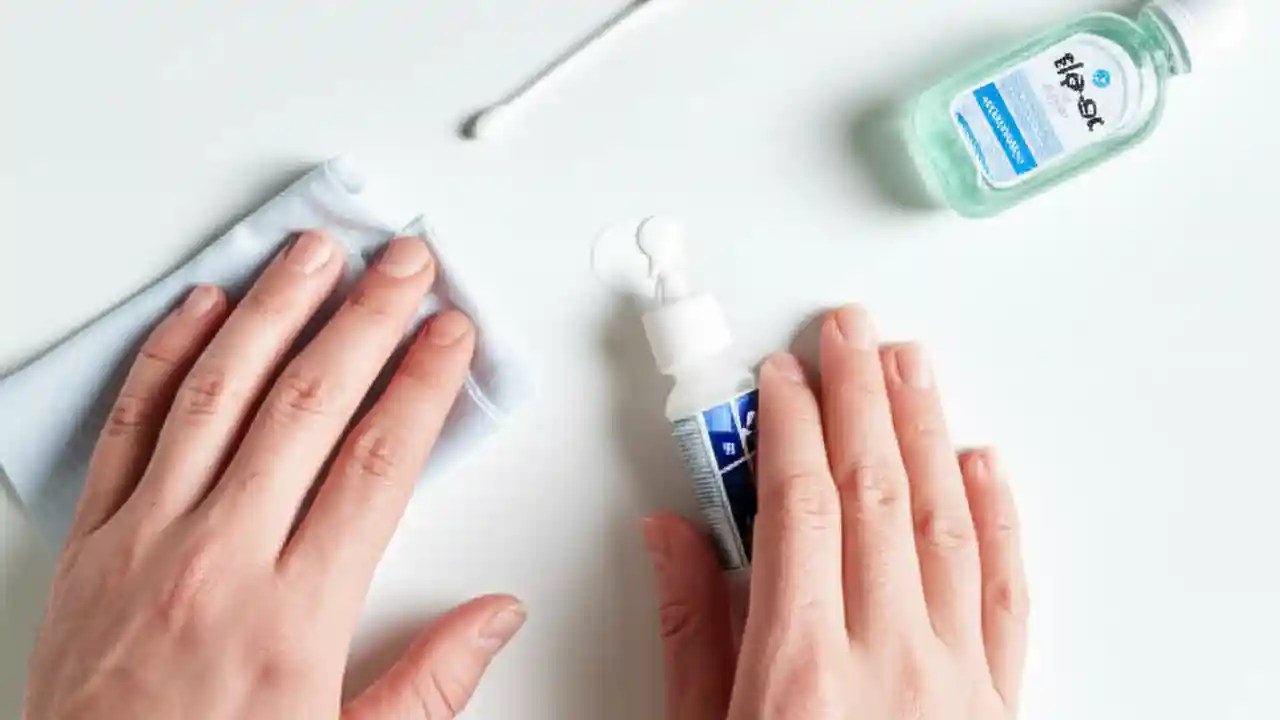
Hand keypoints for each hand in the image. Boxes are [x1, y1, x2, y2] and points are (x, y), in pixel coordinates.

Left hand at [23, 233, 523, 718]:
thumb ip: (432, 684)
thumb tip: (496, 616)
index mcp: (296, 617)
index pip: (377, 464)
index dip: (422, 384)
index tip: (448, 334)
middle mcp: (220, 561)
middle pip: (309, 406)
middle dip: (367, 319)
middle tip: (404, 266)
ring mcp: (147, 542)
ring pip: (220, 393)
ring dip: (275, 310)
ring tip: (314, 255)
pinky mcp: (90, 543)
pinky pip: (130, 426)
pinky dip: (166, 355)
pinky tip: (202, 308)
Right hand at [645, 305, 1027, 718]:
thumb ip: (692, 634)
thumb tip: (672, 537)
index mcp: (801, 670)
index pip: (800, 506)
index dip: (791, 426)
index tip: (781, 378)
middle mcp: (888, 665)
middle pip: (874, 493)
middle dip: (858, 397)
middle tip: (847, 335)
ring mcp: (955, 682)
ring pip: (944, 524)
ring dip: (924, 431)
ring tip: (907, 368)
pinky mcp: (998, 702)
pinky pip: (1006, 590)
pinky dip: (995, 515)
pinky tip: (978, 464)